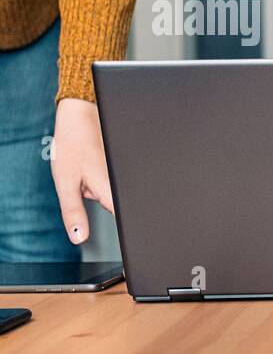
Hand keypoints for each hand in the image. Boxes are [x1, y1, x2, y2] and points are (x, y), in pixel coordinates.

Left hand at [51, 98, 114, 245]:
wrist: (81, 115)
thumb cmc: (72, 144)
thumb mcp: (65, 182)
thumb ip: (73, 212)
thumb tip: (79, 237)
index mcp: (111, 189)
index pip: (126, 219)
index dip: (123, 228)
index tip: (115, 225)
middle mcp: (123, 181)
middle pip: (119, 206)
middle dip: (103, 202)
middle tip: (86, 184)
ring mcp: (126, 172)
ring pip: (116, 193)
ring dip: (103, 189)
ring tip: (88, 172)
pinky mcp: (123, 165)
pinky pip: (116, 180)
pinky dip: (105, 178)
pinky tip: (94, 166)